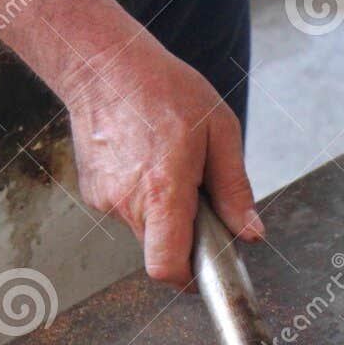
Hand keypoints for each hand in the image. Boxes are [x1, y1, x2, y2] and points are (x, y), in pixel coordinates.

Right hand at [63, 36, 261, 285]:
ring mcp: (104, 199)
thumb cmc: (162, 88)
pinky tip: (147, 162)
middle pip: (160, 251)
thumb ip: (235, 189)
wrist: (102, 64)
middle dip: (185, 238)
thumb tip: (251, 233)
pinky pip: (127, 211)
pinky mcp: (93, 192)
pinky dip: (144, 199)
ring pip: (145, 231)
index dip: (188, 280)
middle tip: (198, 197)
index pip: (167, 266)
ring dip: (165, 215)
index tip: (205, 272)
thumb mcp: (220, 132)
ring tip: (171, 167)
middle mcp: (127, 201)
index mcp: (162, 190)